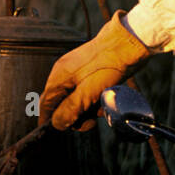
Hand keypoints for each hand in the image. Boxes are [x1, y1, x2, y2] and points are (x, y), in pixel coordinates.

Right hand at [39, 10, 150, 131]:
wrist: (129, 42)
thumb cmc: (108, 65)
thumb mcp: (88, 92)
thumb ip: (70, 110)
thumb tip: (57, 125)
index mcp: (59, 78)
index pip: (46, 105)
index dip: (51, 120)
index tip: (61, 131)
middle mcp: (65, 74)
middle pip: (62, 104)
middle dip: (76, 116)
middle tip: (91, 121)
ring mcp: (77, 72)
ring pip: (77, 99)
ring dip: (89, 109)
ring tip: (103, 110)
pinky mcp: (90, 72)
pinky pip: (87, 91)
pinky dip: (95, 99)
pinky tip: (106, 100)